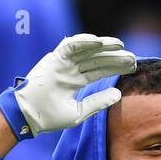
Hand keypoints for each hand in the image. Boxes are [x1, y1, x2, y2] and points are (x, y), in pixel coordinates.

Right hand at [11, 34, 136, 136]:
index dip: (115, 67)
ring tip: (120, 45)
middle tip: (133, 57)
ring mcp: (62, 63)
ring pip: (87, 50)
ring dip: (103, 46)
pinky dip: (83, 42)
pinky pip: (70, 45)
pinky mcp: (54, 58)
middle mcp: (70, 70)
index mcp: (75, 81)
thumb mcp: (78, 112)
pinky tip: (99, 42)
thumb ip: (97, 102)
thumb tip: (118, 94)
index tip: (132, 67)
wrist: (27, 116)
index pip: (99, 70)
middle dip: (115, 57)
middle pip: (97, 59)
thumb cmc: (48, 117)